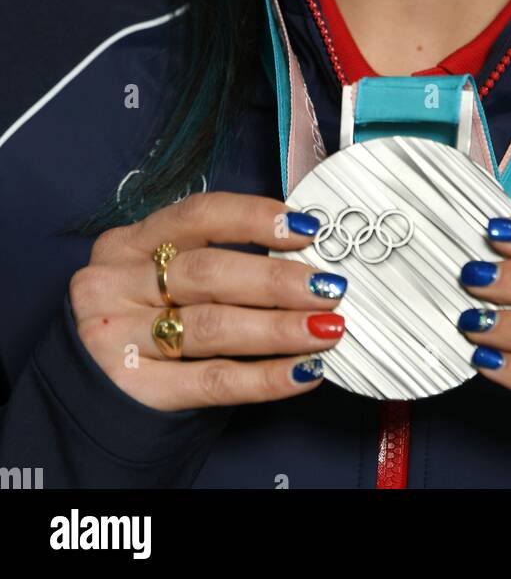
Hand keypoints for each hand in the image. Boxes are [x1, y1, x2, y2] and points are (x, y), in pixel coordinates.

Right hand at [69, 192, 347, 410]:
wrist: (84, 391)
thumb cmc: (139, 316)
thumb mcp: (155, 272)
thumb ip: (212, 255)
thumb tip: (301, 252)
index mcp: (126, 242)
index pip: (198, 215)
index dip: (256, 217)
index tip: (307, 228)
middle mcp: (115, 284)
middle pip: (208, 273)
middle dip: (277, 280)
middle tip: (329, 287)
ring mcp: (119, 338)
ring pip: (213, 326)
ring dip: (280, 328)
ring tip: (327, 328)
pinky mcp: (134, 390)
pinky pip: (213, 380)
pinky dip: (266, 377)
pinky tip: (305, 371)